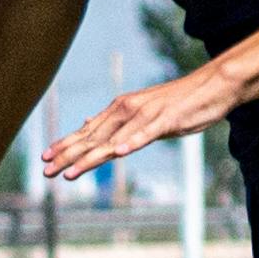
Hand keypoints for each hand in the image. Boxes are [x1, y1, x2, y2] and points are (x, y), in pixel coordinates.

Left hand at [44, 68, 234, 183]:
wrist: (214, 85)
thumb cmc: (182, 102)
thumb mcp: (145, 112)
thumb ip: (120, 121)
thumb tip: (90, 124)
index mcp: (122, 108)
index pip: (88, 130)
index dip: (65, 144)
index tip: (44, 157)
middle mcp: (128, 110)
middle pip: (93, 138)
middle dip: (67, 155)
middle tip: (45, 171)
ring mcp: (146, 115)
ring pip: (113, 140)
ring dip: (90, 158)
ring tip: (70, 173)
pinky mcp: (166, 120)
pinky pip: (145, 134)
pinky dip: (131, 143)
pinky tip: (118, 154)